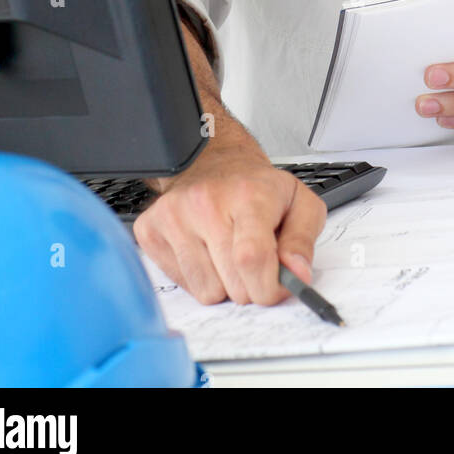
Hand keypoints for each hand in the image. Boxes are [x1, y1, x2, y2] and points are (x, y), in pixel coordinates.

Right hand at [133, 129, 326, 305]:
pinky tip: (205, 250)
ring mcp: (173, 216)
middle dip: (251, 285)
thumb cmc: (256, 186)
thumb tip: (297, 275)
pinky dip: (198, 278)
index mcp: (247, 194)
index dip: (269, 286)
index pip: (252, 258)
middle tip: (254, 260)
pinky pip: (183, 285)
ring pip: (207, 291)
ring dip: (224, 283)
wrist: (214, 162)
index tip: (275, 285)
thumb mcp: (299, 202)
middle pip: (234, 284)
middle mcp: (205, 203)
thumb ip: (303, 241)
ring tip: (228, 251)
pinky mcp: (150, 229)